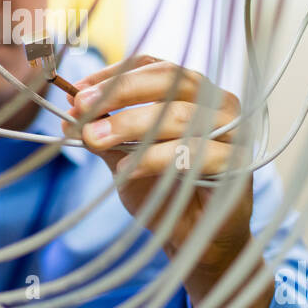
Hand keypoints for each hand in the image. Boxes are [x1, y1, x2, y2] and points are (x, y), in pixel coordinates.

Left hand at [63, 55, 273, 307]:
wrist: (197, 240)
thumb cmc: (165, 192)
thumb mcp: (126, 157)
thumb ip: (103, 133)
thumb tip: (70, 114)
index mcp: (194, 92)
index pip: (155, 66)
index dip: (114, 73)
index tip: (77, 91)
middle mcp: (218, 102)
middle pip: (172, 80)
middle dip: (121, 92)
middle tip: (83, 108)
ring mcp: (234, 132)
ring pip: (182, 115)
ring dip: (131, 123)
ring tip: (95, 138)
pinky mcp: (238, 164)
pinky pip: (196, 153)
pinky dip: (156, 158)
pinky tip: (127, 168)